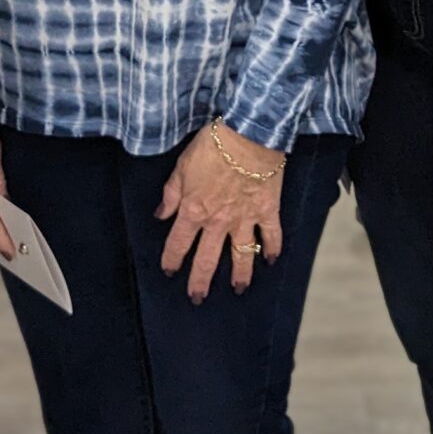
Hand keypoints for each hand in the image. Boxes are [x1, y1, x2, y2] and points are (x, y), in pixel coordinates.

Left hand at [157, 123, 283, 302]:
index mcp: (194, 210)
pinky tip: (271, 260)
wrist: (248, 135)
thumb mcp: (182, 167)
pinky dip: (272, 249)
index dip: (172, 260)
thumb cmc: (213, 146)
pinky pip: (271, 235)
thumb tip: (160, 214)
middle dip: (200, 281)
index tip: (169, 271)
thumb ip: (171, 194)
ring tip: (238, 289)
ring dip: (239, 275)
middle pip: (207, 259)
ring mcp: (245, 219)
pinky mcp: (268, 211)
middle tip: (197, 298)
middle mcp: (218, 222)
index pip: (178, 243)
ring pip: (241, 255)